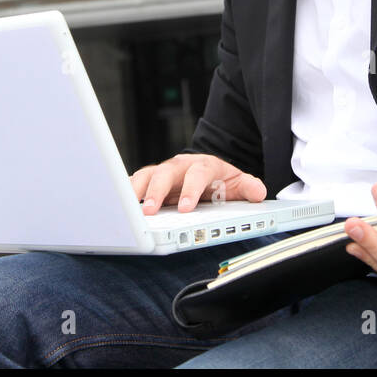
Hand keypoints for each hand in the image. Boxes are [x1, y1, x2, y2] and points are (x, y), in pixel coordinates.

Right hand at [130, 153, 265, 214]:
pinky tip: (118, 203)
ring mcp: (164, 172)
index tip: (186, 208)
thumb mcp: (239, 183)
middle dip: (156, 191)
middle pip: (165, 173)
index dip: (191, 190)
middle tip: (149, 211)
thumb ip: (249, 187)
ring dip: (136, 191)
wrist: (209, 173)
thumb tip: (259, 192)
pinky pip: (135, 182)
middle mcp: (181, 166)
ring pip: (146, 175)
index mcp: (203, 165)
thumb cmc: (221, 181)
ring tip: (129, 209)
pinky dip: (126, 191)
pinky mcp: (150, 180)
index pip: (197, 174)